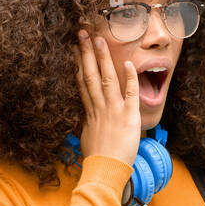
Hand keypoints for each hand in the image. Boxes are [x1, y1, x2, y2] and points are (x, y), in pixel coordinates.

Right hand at [73, 29, 140, 168]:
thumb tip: (86, 122)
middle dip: (86, 53)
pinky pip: (130, 94)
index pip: (83, 83)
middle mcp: (99, 107)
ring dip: (103, 59)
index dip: (79, 65)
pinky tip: (128, 64)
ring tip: (99, 40)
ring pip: (107, 79)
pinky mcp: (128, 117)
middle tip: (82, 34)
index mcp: (90, 112)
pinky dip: (130, 79)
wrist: (104, 171)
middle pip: (91, 75)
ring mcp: (113, 110)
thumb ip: (88, 126)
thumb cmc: (97, 160)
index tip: (75, 50)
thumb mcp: (87, 139)